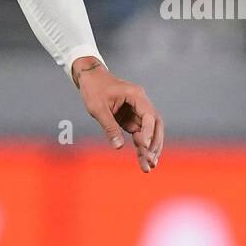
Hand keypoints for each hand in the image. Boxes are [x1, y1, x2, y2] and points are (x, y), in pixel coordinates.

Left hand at [71, 56, 163, 173]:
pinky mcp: (131, 119)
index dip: (148, 132)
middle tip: (152, 161)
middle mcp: (141, 103)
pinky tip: (143, 159)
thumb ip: (109, 127)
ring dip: (150, 148)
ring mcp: (137, 112)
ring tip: (149, 166)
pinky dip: (142, 146)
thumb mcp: (98, 108)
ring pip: (150, 132)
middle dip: (154, 144)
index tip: (144, 146)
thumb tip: (118, 146)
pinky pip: (140, 134)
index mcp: (136, 95)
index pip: (148, 115)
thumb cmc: (94, 89)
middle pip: (155, 125)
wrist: (90, 78)